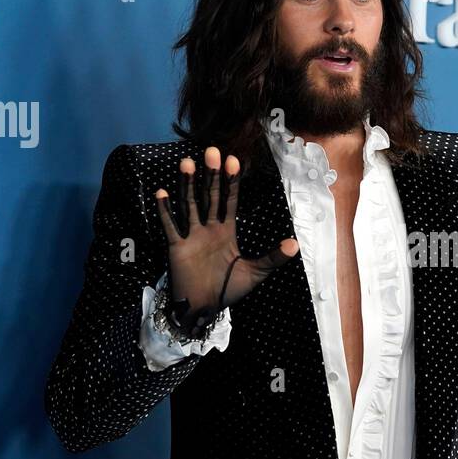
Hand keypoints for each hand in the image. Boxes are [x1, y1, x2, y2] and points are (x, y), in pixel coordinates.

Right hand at [155, 146, 298, 312]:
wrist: (203, 308)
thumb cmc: (227, 289)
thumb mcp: (255, 273)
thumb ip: (273, 258)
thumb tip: (295, 244)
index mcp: (226, 231)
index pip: (230, 201)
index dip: (231, 182)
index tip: (233, 160)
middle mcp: (208, 229)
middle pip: (210, 196)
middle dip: (211, 175)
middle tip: (212, 151)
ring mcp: (191, 236)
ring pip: (189, 205)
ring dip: (188, 184)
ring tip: (188, 163)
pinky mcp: (176, 247)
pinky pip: (170, 226)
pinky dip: (166, 210)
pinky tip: (162, 192)